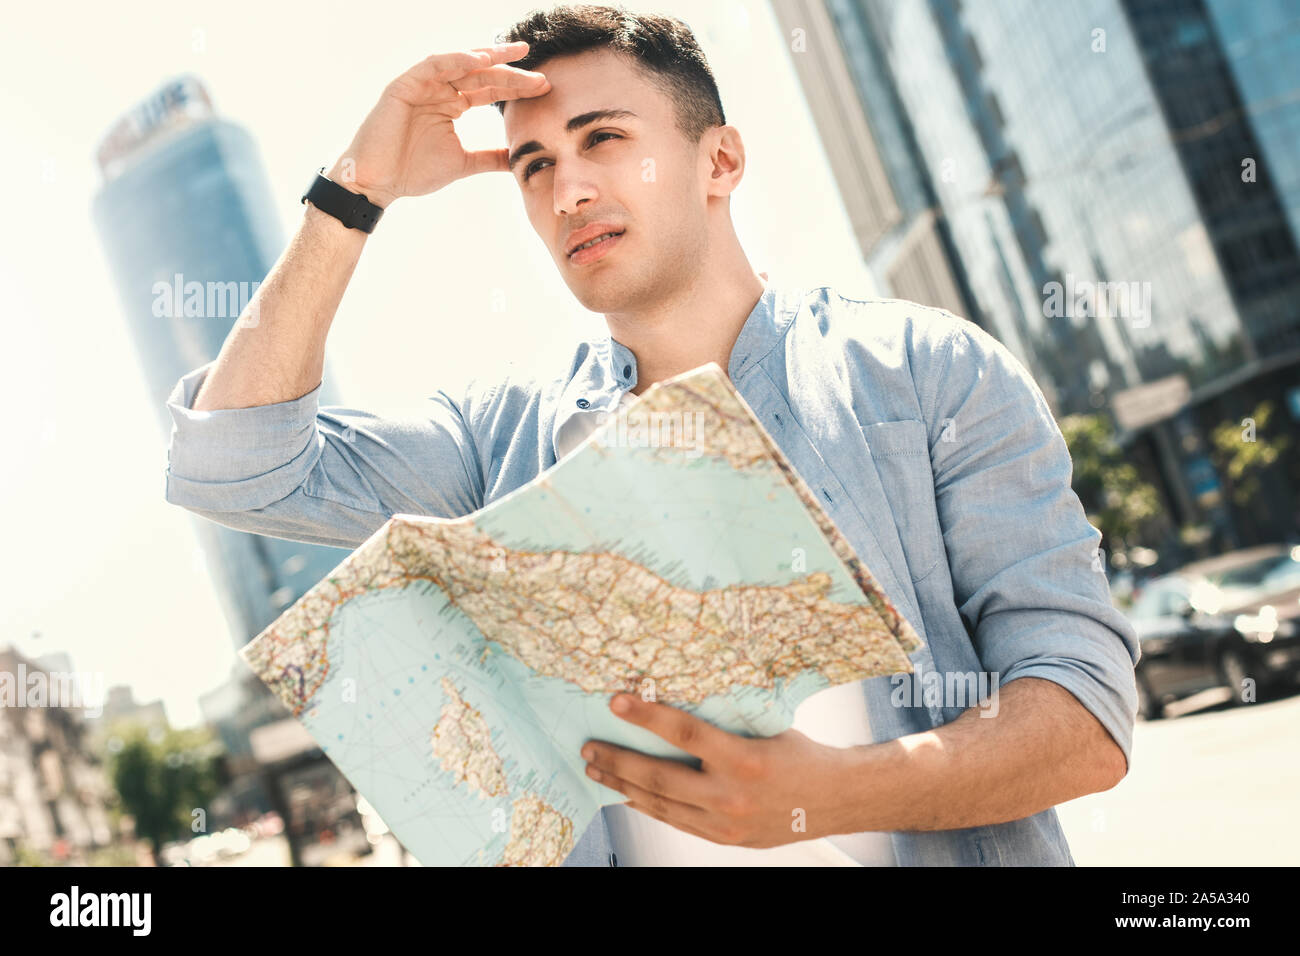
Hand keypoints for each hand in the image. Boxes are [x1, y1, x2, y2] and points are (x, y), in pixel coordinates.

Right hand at [327, 40, 550, 206]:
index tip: (544, 87)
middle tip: (537, 68)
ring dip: (488, 57)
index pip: (490, 90)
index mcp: (452, 105)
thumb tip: (518, 159)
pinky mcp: (404, 84)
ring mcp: (422, 85)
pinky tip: (480, 60)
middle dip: (509, 70)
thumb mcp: (463, 163)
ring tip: (514, 56)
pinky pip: (434, 64)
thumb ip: (490, 157)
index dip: (516, 87)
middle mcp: (439, 90)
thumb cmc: (413, 172)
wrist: (378, 183)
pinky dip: (457, 59)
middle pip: (480, 74)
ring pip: (460, 64)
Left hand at [581, 693, 856, 847]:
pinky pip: (676, 821)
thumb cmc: (800, 753)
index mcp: (744, 759)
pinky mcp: (724, 839)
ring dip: (622, 784)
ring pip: (660, 803)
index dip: (646, 716)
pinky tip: (628, 793)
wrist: (835, 800)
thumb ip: (725, 719)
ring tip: (597, 768)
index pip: (684, 732)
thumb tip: (681, 691)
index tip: (616, 701)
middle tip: (588, 746)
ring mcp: (725, 823)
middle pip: (659, 776)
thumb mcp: (766, 727)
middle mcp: (731, 795)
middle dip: (617, 760)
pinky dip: (647, 805)